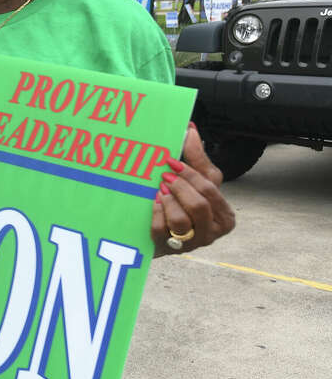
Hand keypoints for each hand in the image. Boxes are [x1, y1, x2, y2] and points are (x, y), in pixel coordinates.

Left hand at [151, 124, 235, 255]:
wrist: (161, 234)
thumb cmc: (184, 204)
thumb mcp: (196, 182)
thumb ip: (197, 159)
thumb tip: (190, 129)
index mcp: (225, 215)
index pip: (210, 189)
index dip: (191, 174)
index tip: (172, 161)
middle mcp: (213, 232)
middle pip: (199, 205)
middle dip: (180, 187)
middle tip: (164, 175)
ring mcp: (192, 244)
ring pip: (182, 221)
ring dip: (169, 202)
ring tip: (159, 189)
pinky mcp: (171, 249)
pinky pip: (161, 230)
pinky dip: (156, 214)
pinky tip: (153, 203)